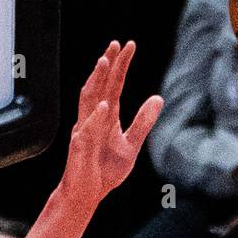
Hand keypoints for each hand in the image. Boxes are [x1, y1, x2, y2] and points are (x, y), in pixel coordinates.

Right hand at [61, 40, 163, 210]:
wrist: (87, 194)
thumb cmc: (105, 170)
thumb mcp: (131, 144)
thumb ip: (143, 122)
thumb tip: (158, 98)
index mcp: (107, 116)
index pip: (114, 85)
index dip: (121, 66)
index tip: (129, 46)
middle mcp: (94, 118)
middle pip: (100, 85)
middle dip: (107, 64)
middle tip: (116, 44)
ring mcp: (85, 130)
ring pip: (88, 100)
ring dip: (96, 81)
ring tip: (104, 62)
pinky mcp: (80, 146)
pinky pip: (87, 129)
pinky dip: (96, 118)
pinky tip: (106, 106)